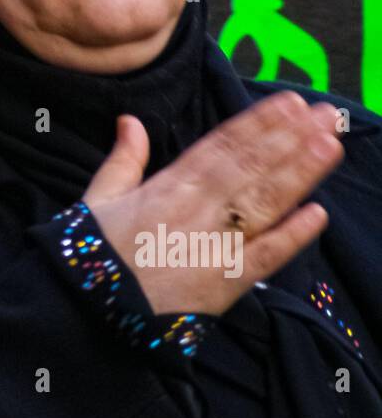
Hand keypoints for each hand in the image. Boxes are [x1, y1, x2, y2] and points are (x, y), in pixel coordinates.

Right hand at [83, 91, 343, 316]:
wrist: (87, 315)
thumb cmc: (94, 255)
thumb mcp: (98, 198)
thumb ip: (123, 159)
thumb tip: (130, 120)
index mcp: (167, 187)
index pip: (221, 146)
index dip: (257, 123)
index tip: (287, 102)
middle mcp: (197, 210)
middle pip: (251, 168)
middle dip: (290, 139)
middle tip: (325, 115)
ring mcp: (214, 246)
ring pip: (264, 203)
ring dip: (300, 174)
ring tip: (330, 147)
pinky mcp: (225, 284)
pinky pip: (265, 258)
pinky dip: (292, 237)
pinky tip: (318, 215)